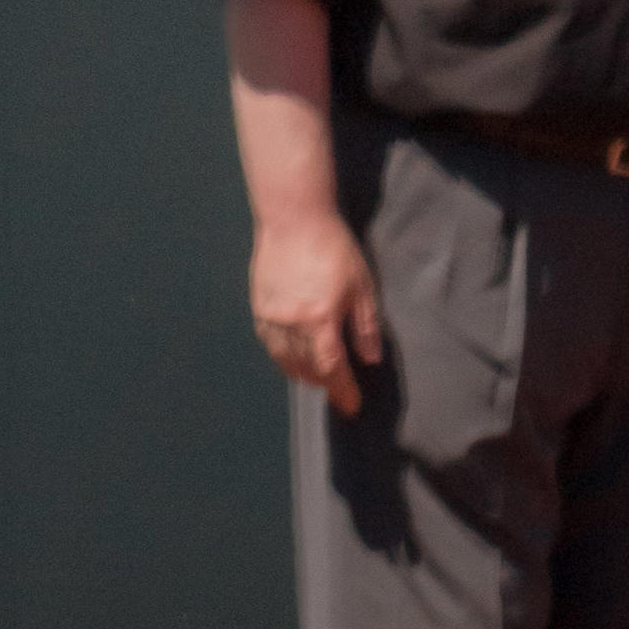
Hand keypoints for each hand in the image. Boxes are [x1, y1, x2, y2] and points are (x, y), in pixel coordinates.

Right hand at [251, 207, 384, 416]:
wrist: (292, 221)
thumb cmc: (334, 249)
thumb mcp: (362, 287)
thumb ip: (365, 327)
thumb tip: (369, 359)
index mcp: (319, 321)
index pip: (331, 368)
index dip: (342, 391)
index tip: (351, 407)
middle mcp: (291, 325)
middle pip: (306, 368)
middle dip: (324, 384)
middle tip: (338, 392)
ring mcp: (270, 317)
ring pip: (284, 360)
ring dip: (301, 374)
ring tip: (316, 380)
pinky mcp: (258, 308)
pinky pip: (269, 344)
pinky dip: (282, 358)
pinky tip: (292, 358)